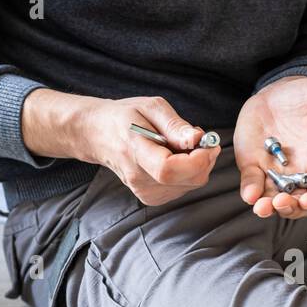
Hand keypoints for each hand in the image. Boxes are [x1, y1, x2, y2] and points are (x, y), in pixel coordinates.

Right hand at [22, 89, 218, 205]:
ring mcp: (146, 193)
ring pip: (192, 183)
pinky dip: (188, 171)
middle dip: (204, 158)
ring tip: (176, 144)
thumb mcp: (150, 107)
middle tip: (195, 136)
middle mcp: (140, 180)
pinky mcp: (153, 198)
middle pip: (190, 180)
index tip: (207, 141)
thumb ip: (175, 125)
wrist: (98, 135)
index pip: (169, 170)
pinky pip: (185, 186)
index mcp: (135, 153)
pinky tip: (173, 157)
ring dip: (195, 163)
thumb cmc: (125, 117)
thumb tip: (198, 139)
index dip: (197, 159)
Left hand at [234, 76, 306, 219]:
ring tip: (261, 206)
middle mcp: (299, 173)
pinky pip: (252, 186)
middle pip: (298, 204)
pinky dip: (250, 192)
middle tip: (280, 202)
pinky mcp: (254, 167)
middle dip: (290, 208)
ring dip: (267, 208)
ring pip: (273, 201)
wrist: (278, 91)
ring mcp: (276, 173)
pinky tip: (249, 193)